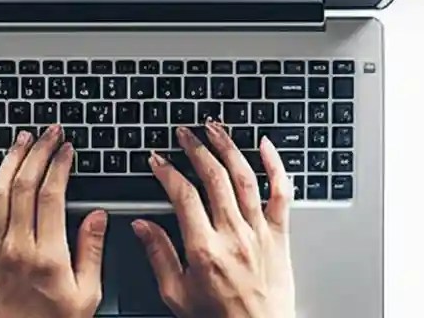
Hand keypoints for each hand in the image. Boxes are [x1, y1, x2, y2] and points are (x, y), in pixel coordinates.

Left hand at [0, 126, 107, 317]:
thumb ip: (92, 251)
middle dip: (37, 152)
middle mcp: (16, 249)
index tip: (66, 149)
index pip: (51, 195)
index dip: (59, 165)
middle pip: (23, 186)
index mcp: (47, 256)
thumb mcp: (87, 295)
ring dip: (10, 160)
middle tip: (48, 133)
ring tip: (21, 139)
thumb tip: (97, 217)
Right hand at [134, 122, 296, 317]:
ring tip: (214, 128)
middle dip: (195, 149)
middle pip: (214, 177)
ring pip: (244, 176)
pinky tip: (264, 145)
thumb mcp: (177, 294)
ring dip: (228, 147)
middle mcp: (234, 235)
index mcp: (205, 249)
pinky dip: (275, 164)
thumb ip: (159, 255)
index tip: (157, 160)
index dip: (167, 171)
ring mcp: (260, 231)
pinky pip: (281, 192)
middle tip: (184, 133)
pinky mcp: (280, 234)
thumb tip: (142, 226)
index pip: (183, 195)